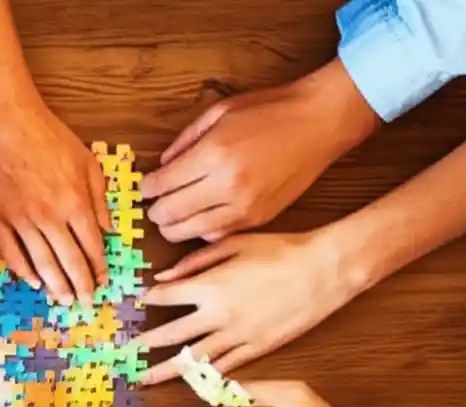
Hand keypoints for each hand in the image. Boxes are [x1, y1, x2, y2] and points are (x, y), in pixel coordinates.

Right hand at [0, 102, 111, 304]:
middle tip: (84, 302)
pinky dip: (23, 272)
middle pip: (67, 262)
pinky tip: (34, 282)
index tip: (101, 283)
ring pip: (40, 264)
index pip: (91, 246)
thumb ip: (99, 198)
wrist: (4, 120)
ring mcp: (18, 220)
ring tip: (62, 300)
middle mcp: (47, 216)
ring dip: (54, 286)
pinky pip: (10, 254)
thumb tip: (108, 230)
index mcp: (73, 202)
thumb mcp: (86, 161)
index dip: (98, 269)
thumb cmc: (47, 135)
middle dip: (79, 286)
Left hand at [136, 230, 361, 384]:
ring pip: (195, 359)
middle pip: (171, 336)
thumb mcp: (234, 244)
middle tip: (122, 355)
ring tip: (145, 379)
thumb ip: (195, 262)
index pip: (165, 298)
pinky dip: (205, 376)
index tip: (132, 308)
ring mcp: (239, 335)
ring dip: (166, 371)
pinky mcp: (258, 348)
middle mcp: (219, 315)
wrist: (326, 270)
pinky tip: (189, 383)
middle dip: (144, 346)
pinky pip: (225, 367)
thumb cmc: (281, 250)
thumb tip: (163, 278)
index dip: (146, 303)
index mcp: (211, 286)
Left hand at [139, 60, 379, 241]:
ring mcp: (245, 206)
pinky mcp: (259, 219)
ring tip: (173, 215)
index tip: (145, 186)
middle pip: (170, 214)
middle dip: (155, 211)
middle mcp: (227, 185)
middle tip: (154, 204)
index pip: (161, 185)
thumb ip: (185, 140)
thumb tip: (162, 165)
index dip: (146, 188)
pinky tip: (202, 219)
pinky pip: (217, 236)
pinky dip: (202, 232)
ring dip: (174, 226)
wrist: (320, 122)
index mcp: (213, 154)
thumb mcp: (219, 112)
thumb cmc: (270, 111)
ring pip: (190, 232)